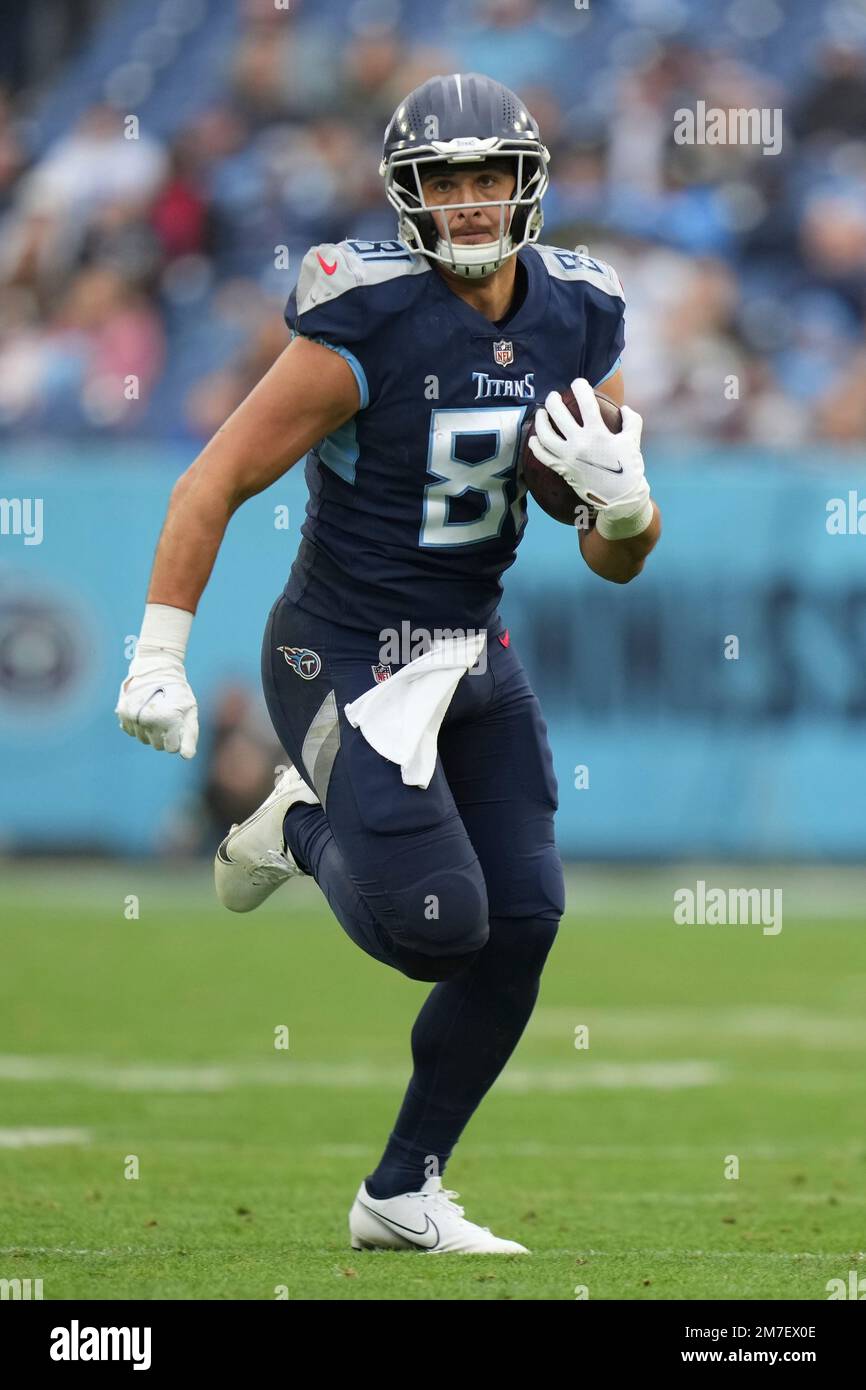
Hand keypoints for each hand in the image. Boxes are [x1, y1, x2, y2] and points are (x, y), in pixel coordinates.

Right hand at [115, 645, 198, 757]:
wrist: (155, 667)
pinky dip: (138, 726)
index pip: (171, 748)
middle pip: (157, 746)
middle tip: (168, 716)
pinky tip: (144, 711)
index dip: (177, 738)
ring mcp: (133, 716)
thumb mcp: (190, 710)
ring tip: (156, 713)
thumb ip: (190, 735)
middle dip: (164, 735)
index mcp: (167, 719)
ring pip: (143, 740)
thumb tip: (186, 757)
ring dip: (151, 731)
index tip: (178, 724)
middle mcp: (148, 719)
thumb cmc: (177, 691)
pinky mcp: (123, 713)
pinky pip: (131, 731)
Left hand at [527, 377, 652, 538]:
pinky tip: (534, 439)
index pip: (586, 403)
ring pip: (545, 434)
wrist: (620, 498)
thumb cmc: (629, 468)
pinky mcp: (562, 469)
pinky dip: (536, 446)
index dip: (580, 388)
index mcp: (598, 433)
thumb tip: (625, 408)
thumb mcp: (634, 441)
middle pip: (558, 414)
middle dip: (553, 400)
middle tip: (553, 396)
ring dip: (540, 420)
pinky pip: (542, 456)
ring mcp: (568, 457)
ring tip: (541, 413)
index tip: (578, 383)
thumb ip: (631, 420)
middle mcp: (579, 443)